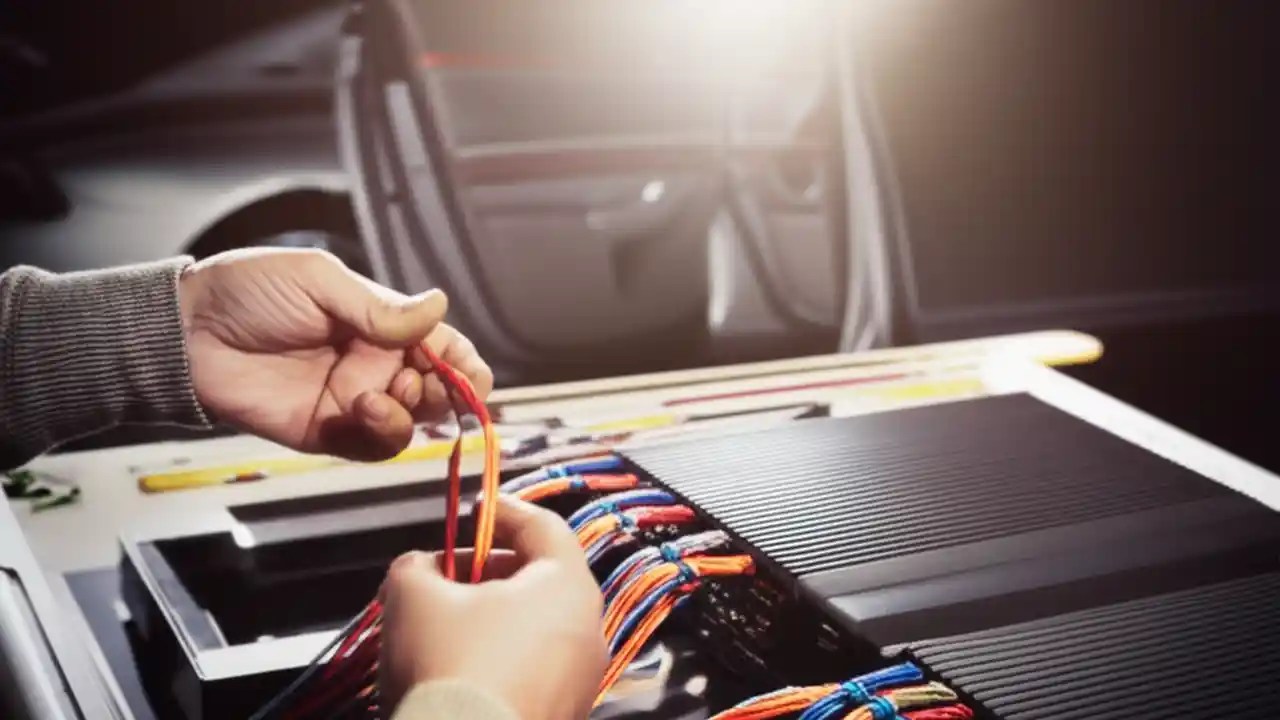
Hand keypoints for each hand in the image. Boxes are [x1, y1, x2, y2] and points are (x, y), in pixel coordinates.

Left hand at [178, 248, 493, 460]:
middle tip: (418, 377)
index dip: (465, 363)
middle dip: (445, 390)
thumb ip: (379, 307)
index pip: (444, 347)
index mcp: (382, 323)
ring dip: (410, 411)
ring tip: (377, 394)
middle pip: (439, 390)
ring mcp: (354, 401)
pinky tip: (360, 409)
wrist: (187, 332)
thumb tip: (439, 306)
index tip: (469, 373)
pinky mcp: (328, 432)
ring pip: (412, 423)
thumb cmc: (247, 290)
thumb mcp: (319, 282)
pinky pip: (374, 446)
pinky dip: (382, 432)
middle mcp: (376, 364)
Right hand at [380, 497, 606, 719]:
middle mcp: (587, 631)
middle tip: (442, 579)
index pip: (544, 525)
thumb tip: (421, 568)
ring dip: (490, 619)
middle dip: (487, 572)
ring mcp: (580, 680)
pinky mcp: (563, 716)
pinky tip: (455, 672)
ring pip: (535, 629)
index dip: (502, 512)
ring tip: (439, 630)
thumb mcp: (414, 596)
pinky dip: (499, 660)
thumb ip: (417, 565)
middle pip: (539, 579)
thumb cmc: (450, 670)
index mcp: (567, 587)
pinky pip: (533, 671)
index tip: (474, 512)